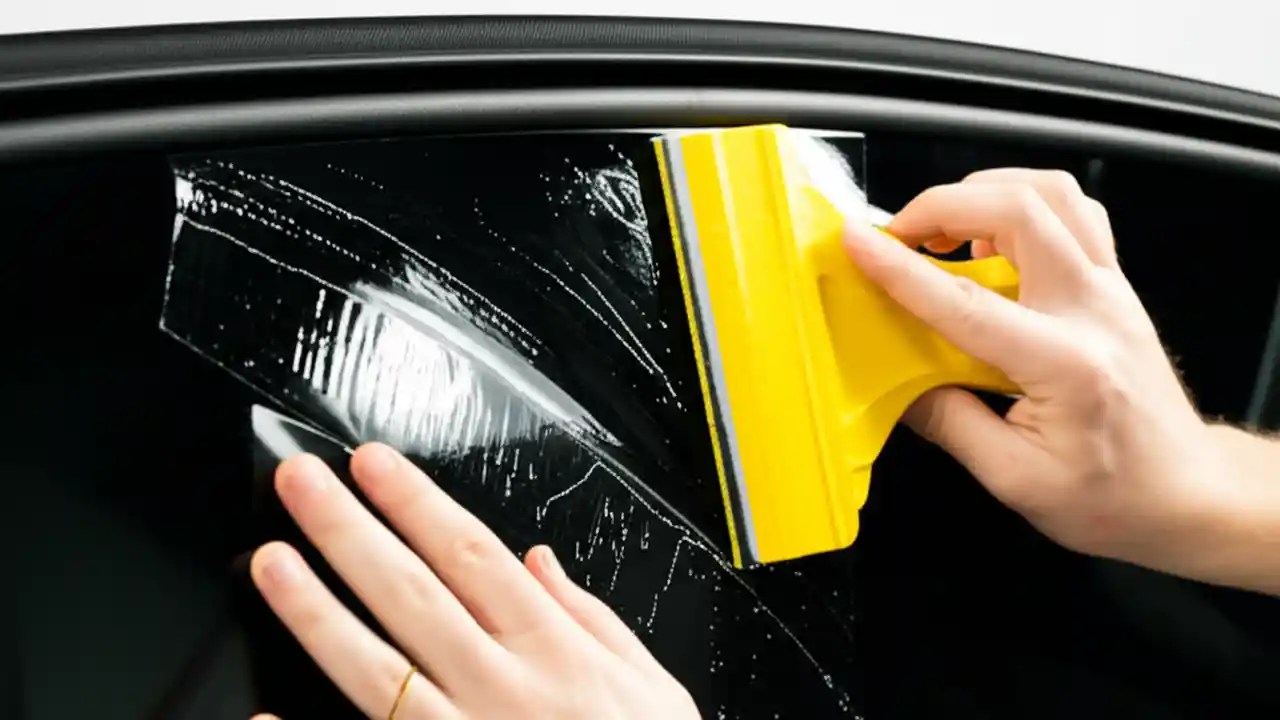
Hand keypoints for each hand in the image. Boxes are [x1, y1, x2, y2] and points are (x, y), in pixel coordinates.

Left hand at [247, 444, 699, 718]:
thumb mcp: (650, 686)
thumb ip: (593, 618)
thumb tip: (540, 561)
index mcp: (554, 651)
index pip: (471, 556)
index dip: (417, 503)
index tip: (374, 464)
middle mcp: (502, 690)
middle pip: (412, 596)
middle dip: (351, 531)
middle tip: (301, 482)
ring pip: (376, 670)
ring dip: (317, 612)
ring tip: (270, 561)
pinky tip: (263, 717)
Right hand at [842, 168, 1257, 589]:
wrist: (1187, 495)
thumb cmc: (1112, 496)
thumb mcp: (1014, 479)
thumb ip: (949, 423)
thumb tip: (895, 385)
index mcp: (1064, 364)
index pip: (964, 302)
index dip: (900, 268)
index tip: (858, 242)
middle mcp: (1093, 310)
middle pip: (1021, 208)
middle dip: (944, 203)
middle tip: (898, 233)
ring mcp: (1111, 290)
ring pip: (1054, 193)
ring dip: (987, 194)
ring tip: (944, 230)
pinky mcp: (1114, 285)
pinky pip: (1073, 213)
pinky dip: (1022, 207)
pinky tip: (992, 243)